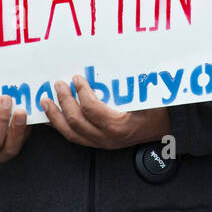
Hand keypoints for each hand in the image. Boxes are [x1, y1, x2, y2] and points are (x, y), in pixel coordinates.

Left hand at [42, 74, 169, 149]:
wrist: (165, 130)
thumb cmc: (157, 112)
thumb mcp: (146, 97)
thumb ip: (129, 85)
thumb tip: (110, 67)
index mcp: (117, 126)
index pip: (92, 109)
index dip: (81, 92)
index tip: (77, 78)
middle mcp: (106, 138)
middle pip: (76, 122)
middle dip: (64, 102)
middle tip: (58, 85)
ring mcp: (100, 143)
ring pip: (71, 133)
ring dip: (55, 116)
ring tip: (45, 101)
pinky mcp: (97, 143)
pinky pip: (74, 137)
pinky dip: (60, 126)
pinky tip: (51, 116)